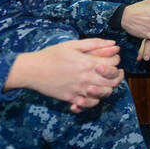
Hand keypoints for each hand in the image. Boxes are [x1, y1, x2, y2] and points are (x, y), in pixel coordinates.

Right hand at [7, 39, 124, 112]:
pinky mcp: (72, 98)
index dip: (116, 60)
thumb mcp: (72, 45)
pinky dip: (92, 101)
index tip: (113, 58)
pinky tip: (90, 95)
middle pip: (113, 81)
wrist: (32, 70)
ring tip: (105, 83)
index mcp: (88, 63)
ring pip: (104, 94)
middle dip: (117, 76)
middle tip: (116, 72)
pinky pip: (88, 104)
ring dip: (108, 89)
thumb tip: (114, 44)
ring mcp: (79, 90)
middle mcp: (86, 78)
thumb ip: (94, 44)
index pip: (113, 64)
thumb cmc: (51, 55)